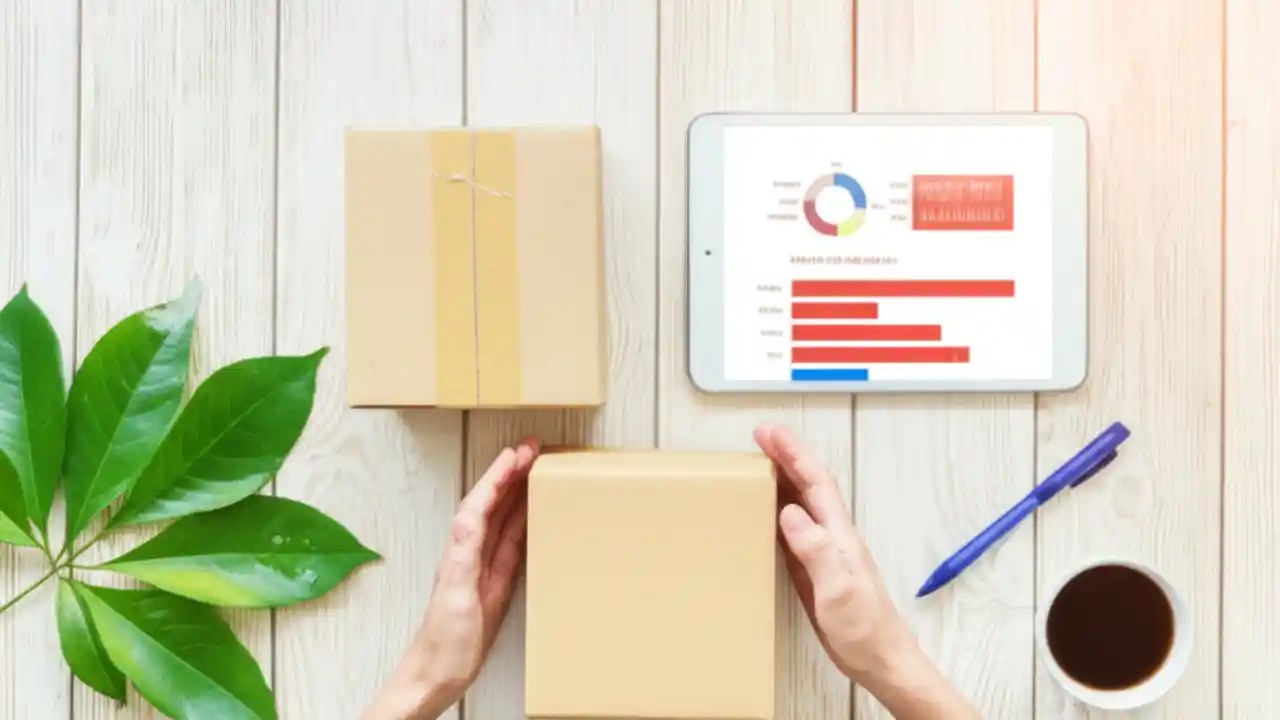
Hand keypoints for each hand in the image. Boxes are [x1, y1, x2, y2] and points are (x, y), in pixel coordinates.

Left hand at [365, 439, 539, 719]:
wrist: (438, 674)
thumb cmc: (443, 641)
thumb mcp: (454, 594)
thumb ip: (463, 553)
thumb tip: (472, 512)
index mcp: (460, 550)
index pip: (481, 502)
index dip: (498, 476)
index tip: (517, 453)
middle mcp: (470, 552)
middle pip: (493, 503)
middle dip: (511, 473)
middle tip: (533, 449)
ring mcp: (483, 567)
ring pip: (504, 518)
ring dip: (518, 492)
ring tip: (537, 469)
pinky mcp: (494, 583)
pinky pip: (512, 544)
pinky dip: (523, 524)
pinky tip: (534, 515)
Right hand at [754, 424, 977, 719]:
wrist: (883, 661)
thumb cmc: (865, 631)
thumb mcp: (838, 592)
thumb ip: (817, 552)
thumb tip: (791, 513)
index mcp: (839, 537)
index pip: (816, 484)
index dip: (794, 454)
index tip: (770, 433)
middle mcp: (833, 538)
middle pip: (810, 485)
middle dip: (787, 456)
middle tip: (761, 436)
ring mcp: (826, 553)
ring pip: (804, 504)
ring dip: (784, 479)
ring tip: (761, 463)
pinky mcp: (817, 571)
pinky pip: (796, 531)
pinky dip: (781, 512)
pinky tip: (769, 513)